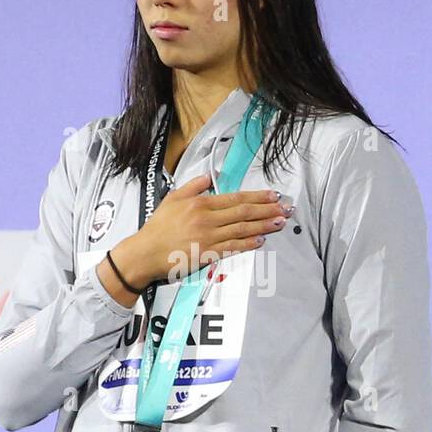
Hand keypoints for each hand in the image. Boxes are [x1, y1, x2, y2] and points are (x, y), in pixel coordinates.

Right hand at [126, 174, 292, 284]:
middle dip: (268, 210)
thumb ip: (194, 186)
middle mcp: (208, 219)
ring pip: (243, 229)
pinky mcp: (208, 254)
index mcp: (201, 204)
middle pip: (244, 213)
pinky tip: (261, 239)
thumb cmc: (158, 227)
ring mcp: (209, 238)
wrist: (146, 253)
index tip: (272, 195)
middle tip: (286, 208)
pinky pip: (233, 247)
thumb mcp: (173, 198)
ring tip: (280, 222)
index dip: (257, 197)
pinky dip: (248, 243)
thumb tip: (210, 177)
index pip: (236, 198)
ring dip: (264, 226)